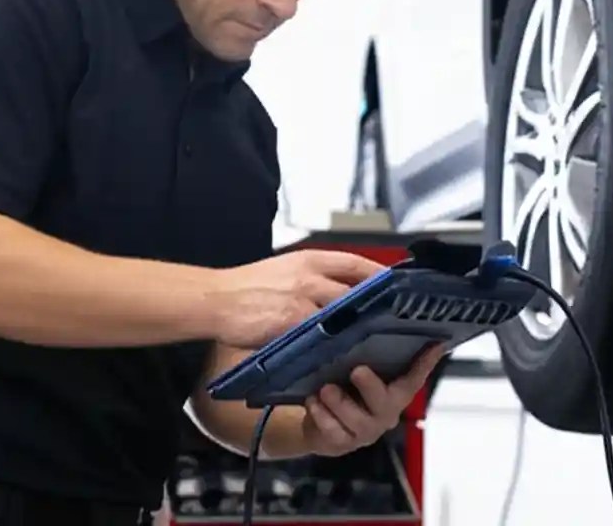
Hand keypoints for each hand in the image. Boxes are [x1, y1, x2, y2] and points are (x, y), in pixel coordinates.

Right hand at [214, 250, 382, 348]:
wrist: (217, 298)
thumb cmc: (246, 286)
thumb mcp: (284, 270)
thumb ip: (312, 277)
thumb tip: (337, 291)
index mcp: (309, 259)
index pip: (355, 262)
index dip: (379, 274)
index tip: (396, 285)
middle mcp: (310, 275)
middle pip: (356, 289)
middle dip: (376, 305)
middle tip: (392, 319)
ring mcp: (303, 298)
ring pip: (343, 313)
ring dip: (359, 327)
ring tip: (374, 341)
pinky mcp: (292, 321)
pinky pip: (322, 334)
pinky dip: (335, 343)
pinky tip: (344, 353)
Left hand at [301, 344, 447, 457]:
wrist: (317, 425)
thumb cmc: (343, 388)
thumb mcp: (354, 368)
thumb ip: (365, 350)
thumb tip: (362, 310)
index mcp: (394, 392)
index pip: (415, 377)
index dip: (426, 362)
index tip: (435, 343)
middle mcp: (385, 413)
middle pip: (387, 402)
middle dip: (372, 387)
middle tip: (357, 370)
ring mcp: (365, 431)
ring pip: (357, 420)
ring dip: (339, 402)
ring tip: (325, 389)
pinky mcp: (342, 443)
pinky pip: (334, 432)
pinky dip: (321, 416)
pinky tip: (312, 401)